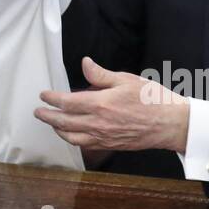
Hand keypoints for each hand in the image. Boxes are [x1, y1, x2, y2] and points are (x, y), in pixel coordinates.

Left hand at [35, 57, 190, 153]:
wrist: (171, 124)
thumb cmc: (152, 99)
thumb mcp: (125, 79)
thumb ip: (100, 75)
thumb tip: (84, 64)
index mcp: (101, 104)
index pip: (67, 103)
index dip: (52, 99)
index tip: (43, 95)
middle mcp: (99, 123)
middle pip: (64, 123)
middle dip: (48, 117)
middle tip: (38, 112)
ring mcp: (104, 137)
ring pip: (73, 138)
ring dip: (58, 131)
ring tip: (52, 124)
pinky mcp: (111, 145)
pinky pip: (86, 145)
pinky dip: (74, 140)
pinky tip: (72, 135)